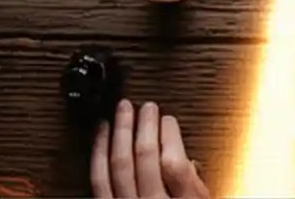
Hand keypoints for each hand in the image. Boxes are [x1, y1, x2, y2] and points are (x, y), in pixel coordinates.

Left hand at [91, 100, 209, 198]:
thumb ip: (195, 188)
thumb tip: (190, 164)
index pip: (174, 163)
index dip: (170, 136)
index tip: (169, 119)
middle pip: (145, 158)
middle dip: (146, 126)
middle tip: (148, 107)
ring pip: (120, 164)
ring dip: (121, 131)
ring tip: (123, 110)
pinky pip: (99, 178)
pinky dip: (99, 152)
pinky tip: (102, 133)